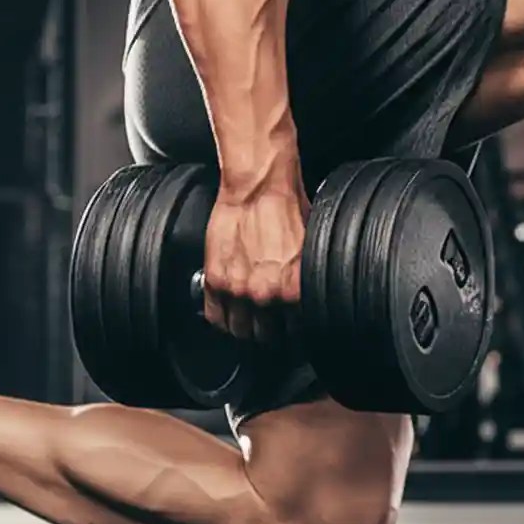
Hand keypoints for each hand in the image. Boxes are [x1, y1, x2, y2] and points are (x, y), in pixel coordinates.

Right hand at [202, 179, 308, 343]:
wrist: (258, 187)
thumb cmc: (287, 209)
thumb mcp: (309, 251)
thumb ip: (302, 282)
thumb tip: (302, 299)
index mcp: (294, 292)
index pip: (295, 331)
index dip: (292, 328)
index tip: (288, 324)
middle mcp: (265, 296)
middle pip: (266, 336)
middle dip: (269, 330)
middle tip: (268, 322)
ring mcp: (237, 291)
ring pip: (239, 331)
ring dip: (244, 327)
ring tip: (248, 318)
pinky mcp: (214, 280)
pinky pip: (215, 317)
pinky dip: (221, 318)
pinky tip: (229, 312)